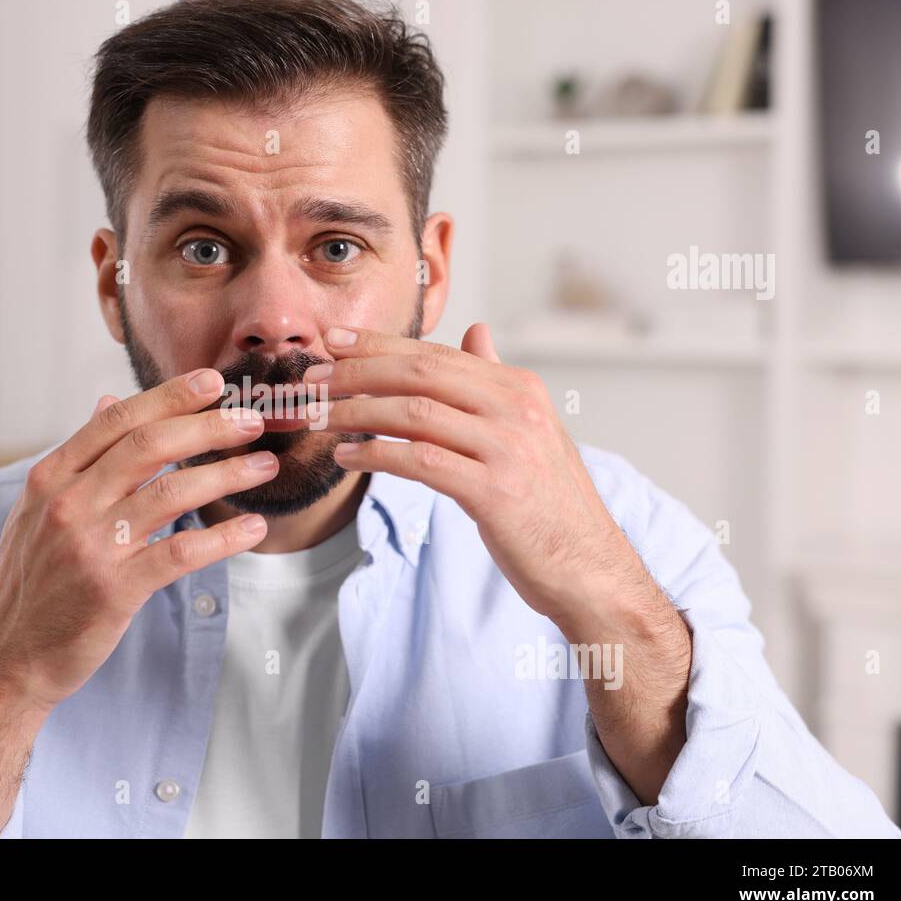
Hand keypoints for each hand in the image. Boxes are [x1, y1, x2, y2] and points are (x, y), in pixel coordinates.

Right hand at [0, 368, 278, 712]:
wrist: (7, 656)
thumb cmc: (30, 581)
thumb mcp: (37, 509)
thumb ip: (79, 457)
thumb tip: (107, 400)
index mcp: (51, 477)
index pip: (116, 420)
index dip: (168, 396)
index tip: (211, 381)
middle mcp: (68, 504)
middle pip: (149, 445)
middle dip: (208, 426)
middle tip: (250, 420)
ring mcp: (91, 546)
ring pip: (172, 493)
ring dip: (227, 475)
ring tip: (264, 467)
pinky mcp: (115, 589)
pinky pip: (181, 553)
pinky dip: (224, 538)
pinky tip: (253, 528)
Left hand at [305, 323, 647, 625]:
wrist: (589, 569)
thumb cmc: (550, 504)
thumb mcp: (530, 430)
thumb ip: (496, 381)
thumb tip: (478, 331)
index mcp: (520, 388)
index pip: (436, 354)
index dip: (378, 345)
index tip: (333, 342)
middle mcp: (516, 409)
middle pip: (419, 374)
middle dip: (356, 372)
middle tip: (311, 378)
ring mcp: (507, 449)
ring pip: (414, 413)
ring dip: (356, 412)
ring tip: (318, 418)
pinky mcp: (494, 493)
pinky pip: (420, 462)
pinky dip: (376, 455)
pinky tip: (346, 458)